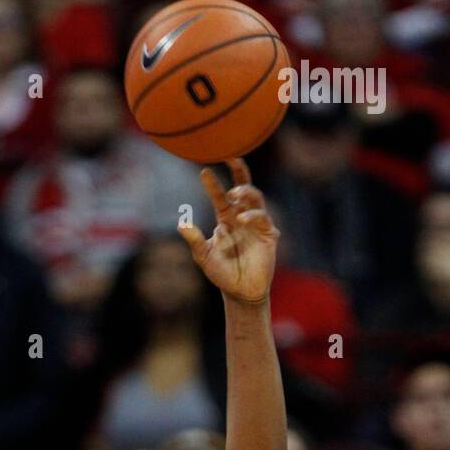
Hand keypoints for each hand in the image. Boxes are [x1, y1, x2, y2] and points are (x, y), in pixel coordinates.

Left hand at [179, 159, 278, 304]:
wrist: (240, 292)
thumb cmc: (222, 273)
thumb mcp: (204, 256)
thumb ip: (194, 240)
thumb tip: (181, 224)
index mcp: (226, 219)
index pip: (220, 197)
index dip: (213, 184)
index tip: (203, 172)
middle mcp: (242, 217)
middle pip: (243, 187)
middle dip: (239, 171)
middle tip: (231, 157)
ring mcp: (256, 225)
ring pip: (255, 199)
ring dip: (246, 192)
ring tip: (234, 193)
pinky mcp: (268, 235)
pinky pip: (263, 219)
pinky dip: (253, 216)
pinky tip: (242, 218)